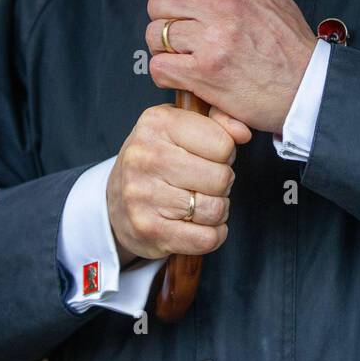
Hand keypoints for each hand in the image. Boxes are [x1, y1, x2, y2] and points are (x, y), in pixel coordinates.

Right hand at [106, 103, 251, 262]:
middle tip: (206, 183)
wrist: (116, 202)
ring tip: (200, 202)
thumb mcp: (180, 127)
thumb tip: (243, 133)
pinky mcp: (149, 230)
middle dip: (223, 184)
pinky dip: (212, 234)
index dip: (226, 154)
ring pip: (215, 209)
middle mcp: (146, 157)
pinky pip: (206, 238)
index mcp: (156, 123)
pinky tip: (198, 225)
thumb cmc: (156, 161)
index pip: (223, 144)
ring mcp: (144, 195)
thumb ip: (218, 121)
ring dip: (217, 210)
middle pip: (222, 178)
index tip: (211, 158)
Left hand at [145, 0, 318, 132]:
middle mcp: (220, 7)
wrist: (307, 87)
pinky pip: (159, 66)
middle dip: (164, 17)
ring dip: (165, 47)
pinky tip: (184, 74)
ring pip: (155, 34)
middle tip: (179, 31)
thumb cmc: (291, 47)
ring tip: (184, 55)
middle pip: (158, 1)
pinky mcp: (204, 73)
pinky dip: (166, 72)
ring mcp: (210, 41)